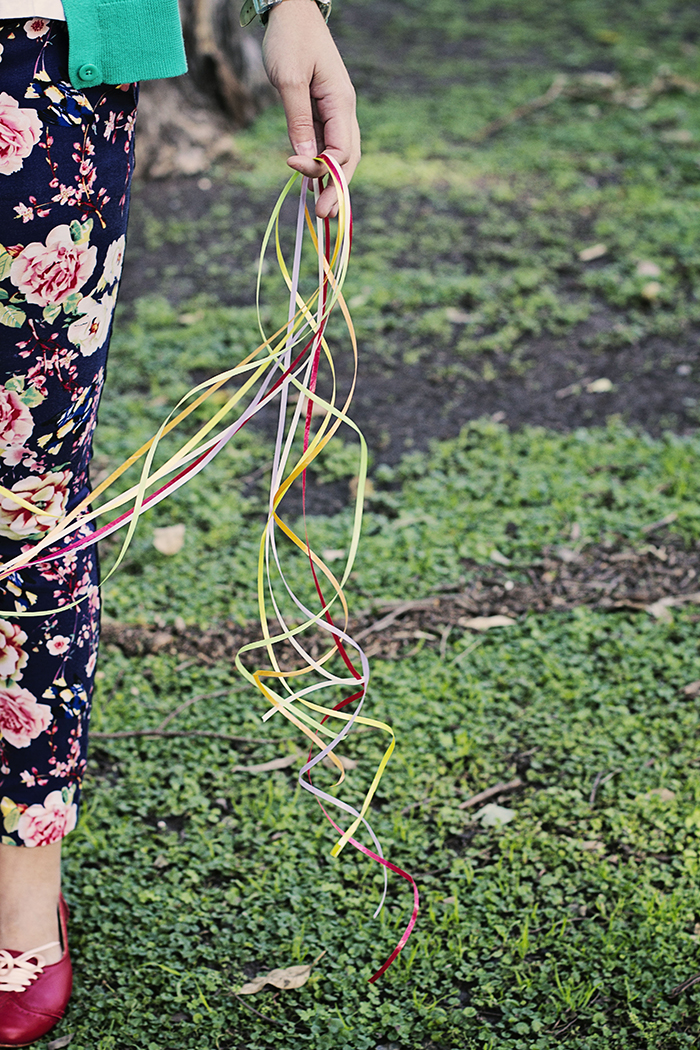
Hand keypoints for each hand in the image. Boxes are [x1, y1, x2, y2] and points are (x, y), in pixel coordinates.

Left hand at [262, 0, 359, 217]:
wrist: (291, 11)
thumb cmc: (290, 38)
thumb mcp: (289, 78)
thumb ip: (298, 119)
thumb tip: (305, 158)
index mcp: (341, 102)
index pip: (342, 149)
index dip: (321, 166)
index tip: (293, 165)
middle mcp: (343, 111)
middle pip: (348, 160)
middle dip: (338, 189)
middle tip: (323, 216)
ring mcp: (335, 113)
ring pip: (340, 156)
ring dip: (331, 182)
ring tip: (321, 208)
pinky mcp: (322, 112)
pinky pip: (326, 146)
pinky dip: (321, 165)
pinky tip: (311, 181)